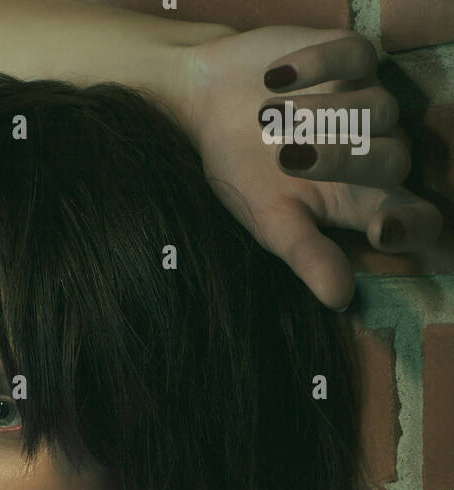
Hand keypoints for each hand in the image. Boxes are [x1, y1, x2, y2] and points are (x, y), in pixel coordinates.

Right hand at [180, 26, 443, 309]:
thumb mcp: (271, 224)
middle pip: (395, 159)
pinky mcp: (351, 55)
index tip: (380, 230)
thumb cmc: (244, 173)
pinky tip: (275, 79)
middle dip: (343, 159)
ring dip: (323, 114)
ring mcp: (366, 100)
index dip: (411, 226)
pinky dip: (317, 65)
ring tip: (267, 117)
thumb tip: (338, 299)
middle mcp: (375, 151)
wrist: (209, 104)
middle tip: (286, 159)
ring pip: (380, 108)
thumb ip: (308, 256)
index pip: (416, 219)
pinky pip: (356, 54)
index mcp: (362, 201)